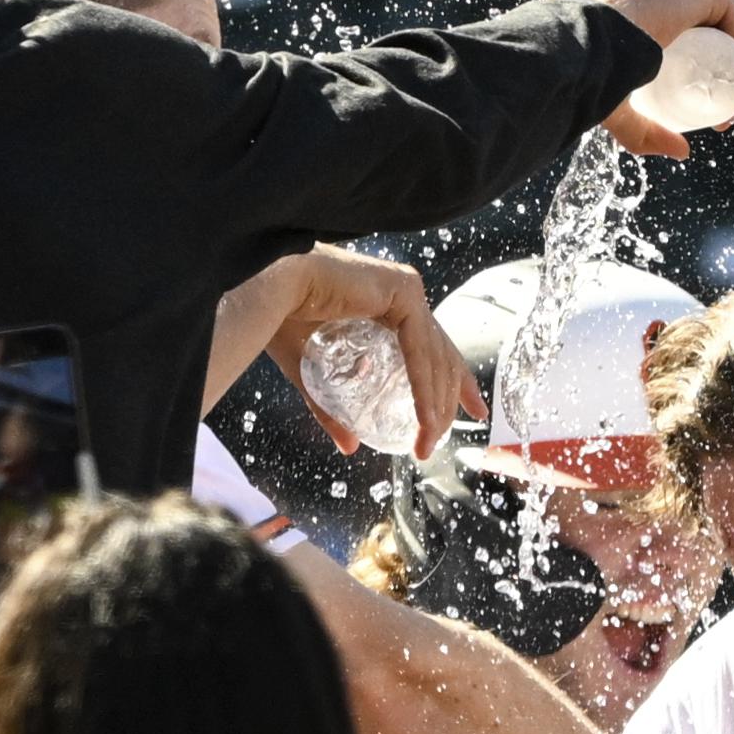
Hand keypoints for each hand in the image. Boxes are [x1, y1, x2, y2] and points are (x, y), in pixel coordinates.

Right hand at [244, 245, 485, 457]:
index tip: (471, 408)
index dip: (452, 379)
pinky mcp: (402, 290)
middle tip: (461, 425)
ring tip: (429, 439)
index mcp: (387, 304)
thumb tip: (349, 446)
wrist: (263, 287)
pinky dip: (424, 387)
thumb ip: (334, 408)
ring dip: (435, 402)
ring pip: (434, 354)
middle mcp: (402, 294)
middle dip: (455, 392)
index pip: (430, 346)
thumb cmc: (279, 316)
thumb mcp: (314, 372)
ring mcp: (406, 289)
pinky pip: (420, 348)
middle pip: (441, 350)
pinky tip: (426, 418)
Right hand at [562, 0, 733, 159]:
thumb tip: (684, 152)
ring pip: (726, 35)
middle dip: (725, 82)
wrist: (582, 43)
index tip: (710, 120)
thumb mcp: (617, 109)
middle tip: (723, 117)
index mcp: (640, 12)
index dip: (706, 85)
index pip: (687, 47)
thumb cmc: (589, 73)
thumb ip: (641, 134)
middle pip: (710, 42)